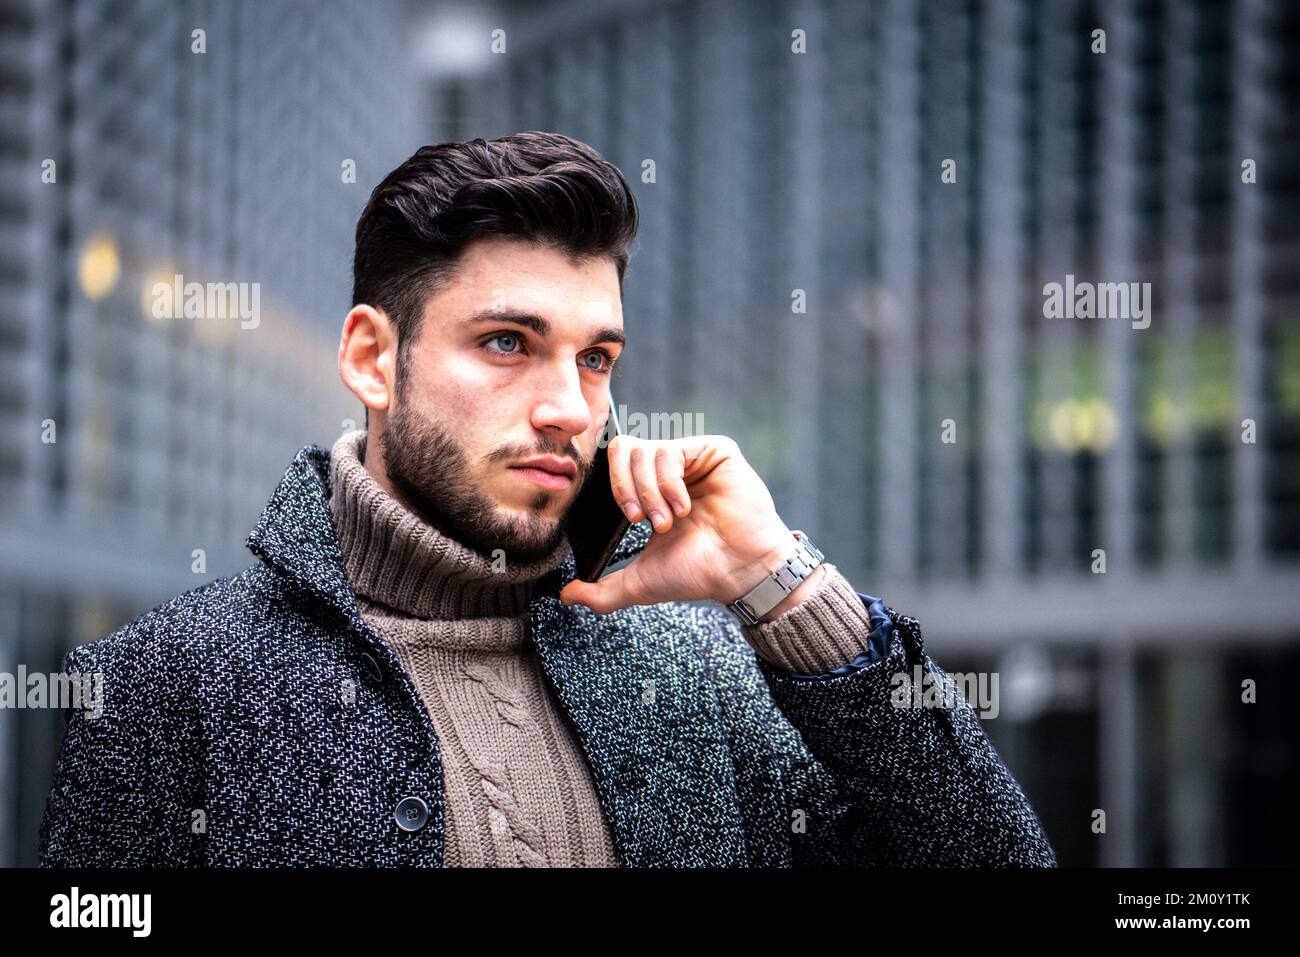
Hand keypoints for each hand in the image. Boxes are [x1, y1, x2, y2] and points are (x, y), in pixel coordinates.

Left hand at [558, 433, 799, 614]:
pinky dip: (670, 484)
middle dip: (625, 487)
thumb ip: (602, 591)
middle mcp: (670, 470)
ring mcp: (692, 457)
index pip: (615, 464)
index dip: (612, 486)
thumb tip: (566, 596)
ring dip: (651, 493)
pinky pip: (670, 451)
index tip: (626, 520)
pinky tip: (685, 507)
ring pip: (645, 451)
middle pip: (623, 449)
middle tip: (641, 520)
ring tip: (670, 521)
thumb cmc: (698, 572)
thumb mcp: (640, 582)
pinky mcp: (714, 449)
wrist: (738, 571)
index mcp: (651, 490)